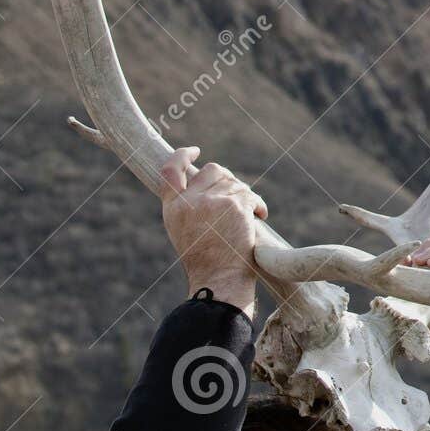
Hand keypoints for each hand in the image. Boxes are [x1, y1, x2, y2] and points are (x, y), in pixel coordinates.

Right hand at [159, 146, 267, 317]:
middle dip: (227, 180)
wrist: (218, 279)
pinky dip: (258, 205)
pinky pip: (252, 195)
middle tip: (235, 198)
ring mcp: (213, 201)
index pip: (170, 170)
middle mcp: (190, 200)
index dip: (183, 156)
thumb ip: (188, 205)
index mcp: (173, 207)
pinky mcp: (235, 205)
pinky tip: (259, 216)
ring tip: (246, 217)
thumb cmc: (204, 260)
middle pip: (213, 170)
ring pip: (235, 183)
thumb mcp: (183, 229)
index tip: (195, 151)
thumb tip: (208, 183)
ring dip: (244, 197)